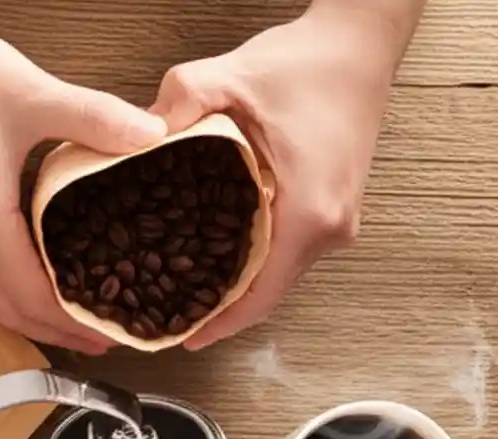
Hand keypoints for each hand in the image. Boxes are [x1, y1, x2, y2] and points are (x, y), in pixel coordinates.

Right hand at [0, 22, 167, 354]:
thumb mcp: (35, 95)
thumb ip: (97, 119)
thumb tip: (150, 136)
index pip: (31, 297)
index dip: (71, 324)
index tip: (108, 335)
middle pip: (8, 310)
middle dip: (54, 332)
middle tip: (99, 339)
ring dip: (32, 310)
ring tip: (73, 311)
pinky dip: (13, 282)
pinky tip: (39, 266)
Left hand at [149, 8, 399, 350]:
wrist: (360, 42)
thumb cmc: (311, 62)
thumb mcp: (229, 77)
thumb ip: (177, 105)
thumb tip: (137, 139)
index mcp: (310, 211)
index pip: (261, 296)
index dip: (220, 323)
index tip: (184, 337)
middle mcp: (332, 226)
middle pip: (269, 291)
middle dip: (220, 307)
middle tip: (169, 314)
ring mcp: (338, 218)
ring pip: (278, 271)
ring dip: (236, 282)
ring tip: (185, 287)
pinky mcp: (334, 206)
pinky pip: (287, 248)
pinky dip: (253, 256)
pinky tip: (217, 252)